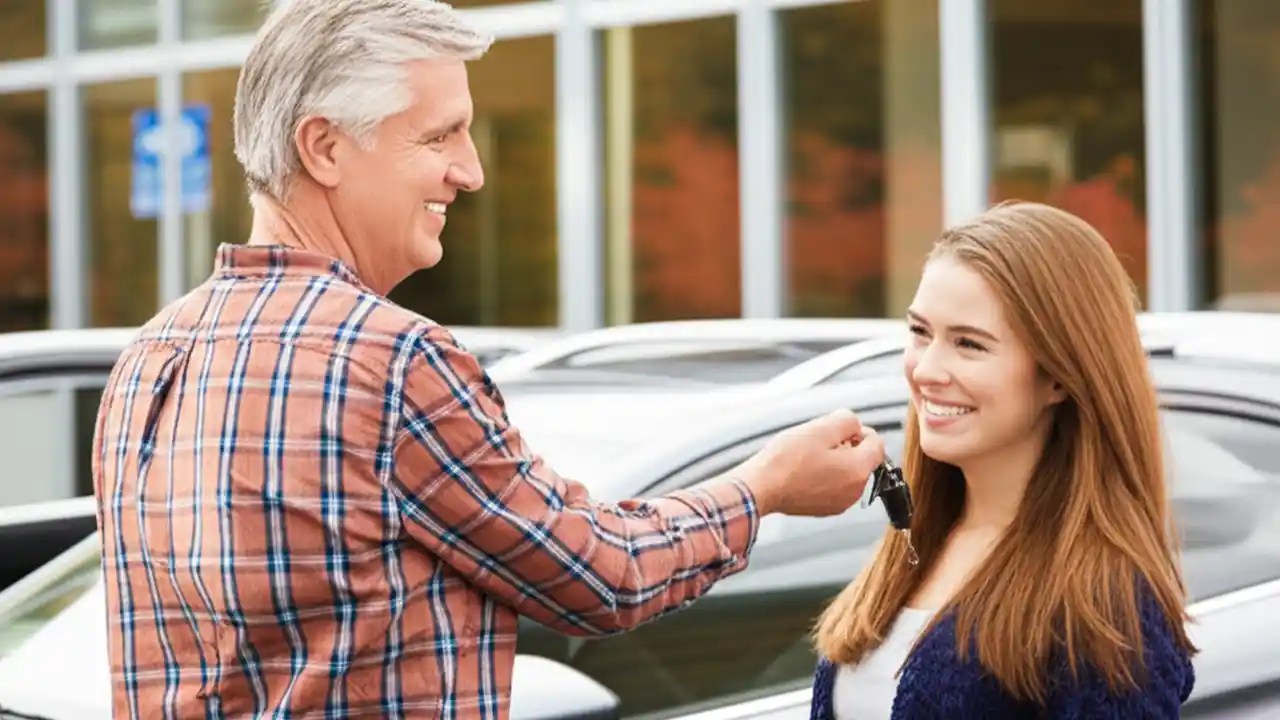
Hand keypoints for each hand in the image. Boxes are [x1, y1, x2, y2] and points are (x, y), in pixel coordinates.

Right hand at [737, 409, 885, 516]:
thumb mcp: (820, 427)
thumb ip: (847, 420)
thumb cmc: (786, 461)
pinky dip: (825, 477)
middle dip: (847, 447)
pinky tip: (804, 471)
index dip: (859, 431)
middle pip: (863, 459)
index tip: (840, 430)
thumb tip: (854, 425)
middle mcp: (855, 490)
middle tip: (819, 442)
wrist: (761, 488)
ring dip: (835, 462)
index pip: (877, 443)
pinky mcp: (825, 509)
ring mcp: (840, 503)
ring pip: (848, 473)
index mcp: (858, 470)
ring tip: (809, 457)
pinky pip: (834, 487)